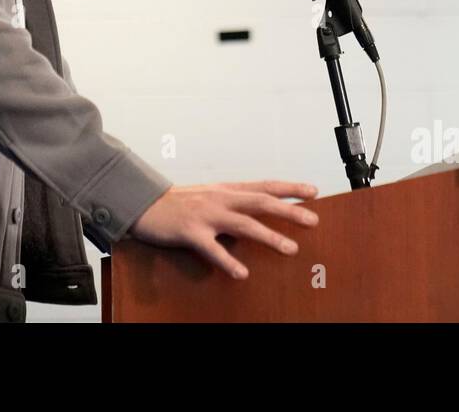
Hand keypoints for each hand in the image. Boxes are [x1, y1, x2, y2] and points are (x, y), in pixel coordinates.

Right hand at [128, 179, 319, 278]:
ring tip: (290, 248)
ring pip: (244, 224)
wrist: (144, 203)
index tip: (313, 191)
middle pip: (260, 202)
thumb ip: (233, 202)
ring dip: (269, 236)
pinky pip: (213, 249)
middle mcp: (220, 199)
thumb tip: (258, 211)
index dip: (289, 188)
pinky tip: (242, 273)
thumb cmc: (180, 202)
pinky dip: (228, 261)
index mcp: (227, 190)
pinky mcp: (191, 232)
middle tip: (313, 220)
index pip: (264, 186)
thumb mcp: (210, 195)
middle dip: (289, 211)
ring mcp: (206, 215)